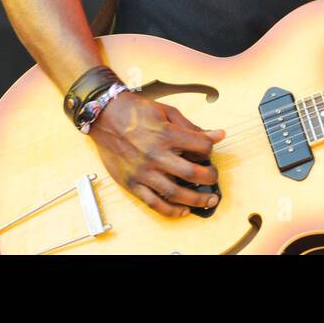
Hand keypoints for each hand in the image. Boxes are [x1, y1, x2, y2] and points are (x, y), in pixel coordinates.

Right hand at [88, 90, 224, 216]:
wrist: (105, 116)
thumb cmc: (137, 111)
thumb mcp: (167, 112)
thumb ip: (192, 126)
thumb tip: (218, 135)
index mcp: (167, 134)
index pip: (201, 146)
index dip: (210, 149)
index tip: (209, 151)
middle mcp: (156, 155)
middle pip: (192, 173)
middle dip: (209, 178)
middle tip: (214, 178)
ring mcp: (143, 171)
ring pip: (174, 192)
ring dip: (196, 200)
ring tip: (208, 201)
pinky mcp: (131, 183)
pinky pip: (153, 202)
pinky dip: (170, 210)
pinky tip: (183, 210)